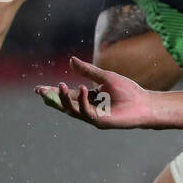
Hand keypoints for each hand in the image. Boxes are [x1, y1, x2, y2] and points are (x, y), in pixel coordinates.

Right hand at [35, 56, 154, 129]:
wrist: (144, 103)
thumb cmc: (128, 91)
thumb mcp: (105, 77)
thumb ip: (88, 71)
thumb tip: (71, 60)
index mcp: (88, 98)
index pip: (67, 95)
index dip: (53, 92)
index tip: (38, 89)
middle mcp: (88, 108)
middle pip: (65, 104)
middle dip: (53, 98)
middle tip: (41, 91)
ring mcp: (93, 116)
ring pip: (73, 109)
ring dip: (65, 98)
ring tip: (60, 86)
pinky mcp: (101, 122)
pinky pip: (87, 112)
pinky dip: (83, 101)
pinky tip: (83, 89)